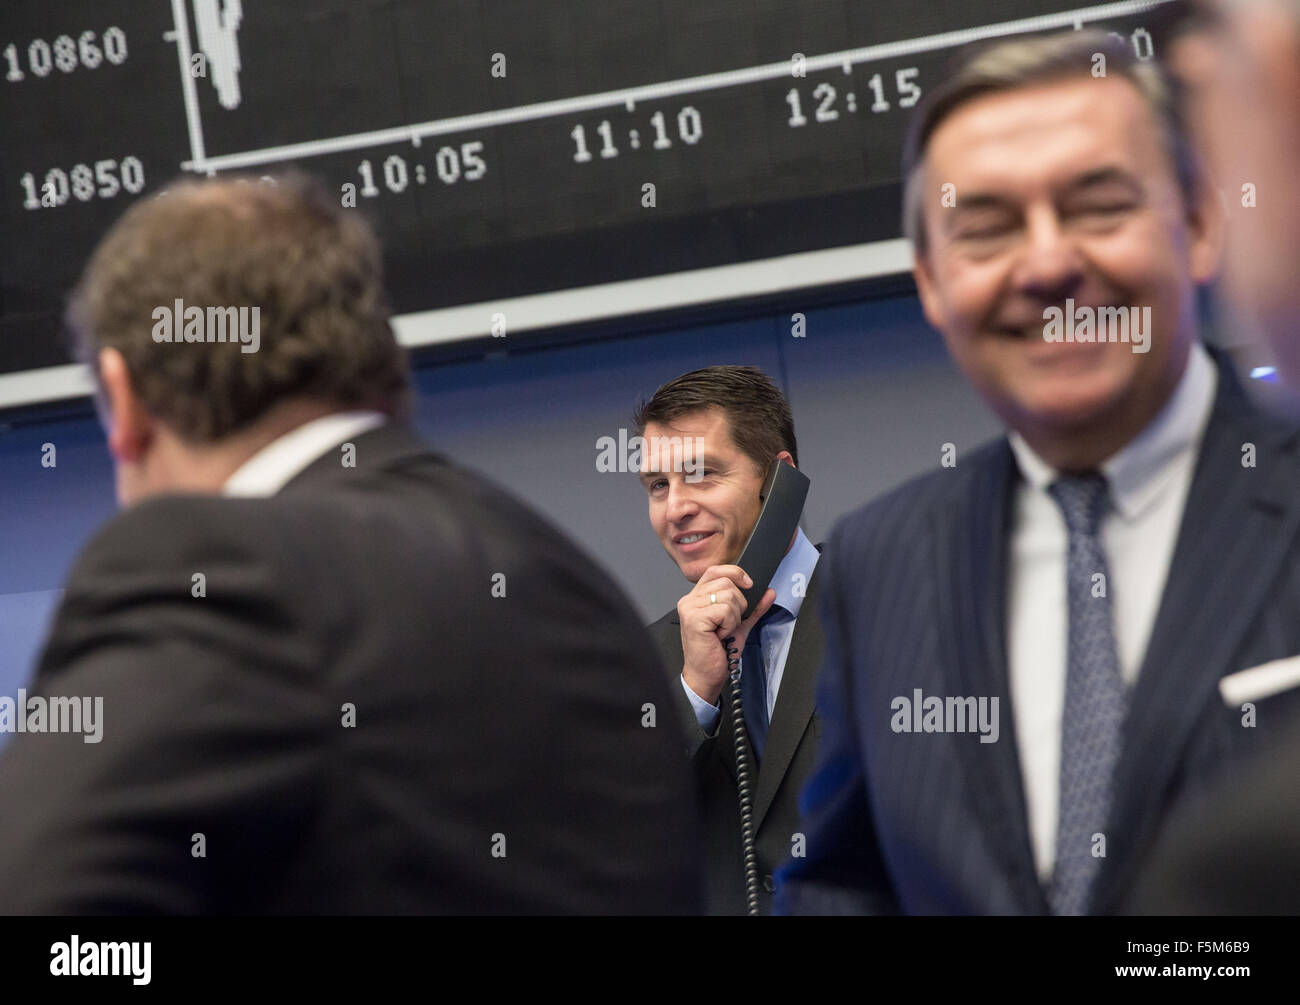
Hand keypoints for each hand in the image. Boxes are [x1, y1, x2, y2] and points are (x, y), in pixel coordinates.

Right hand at [678, 565, 776, 705]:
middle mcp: (690, 600)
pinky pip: (725, 610)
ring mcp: (690, 608)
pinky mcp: (694, 618)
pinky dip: (730, 625)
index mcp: (697, 597)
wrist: (707, 675)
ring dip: (734, 617)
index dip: (735, 573)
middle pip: (727, 582)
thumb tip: (768, 593)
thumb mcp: (739, 625)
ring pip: (728, 596)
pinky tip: (720, 635)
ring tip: (724, 631)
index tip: (749, 584)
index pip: (716, 570)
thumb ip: (753, 608)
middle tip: (729, 624)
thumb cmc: (718, 652)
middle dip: (738, 604)